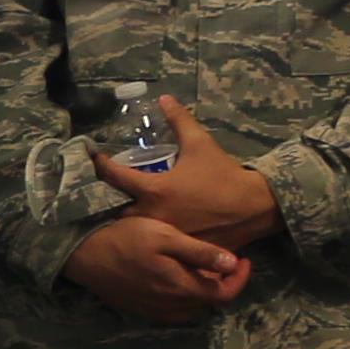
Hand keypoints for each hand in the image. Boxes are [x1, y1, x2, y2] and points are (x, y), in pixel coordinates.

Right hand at [67, 212, 253, 322]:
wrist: (82, 254)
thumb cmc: (125, 237)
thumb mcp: (166, 237)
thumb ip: (201, 252)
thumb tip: (232, 263)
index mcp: (181, 287)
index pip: (224, 294)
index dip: (240, 279)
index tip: (243, 259)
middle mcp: (169, 306)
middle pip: (208, 304)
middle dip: (221, 284)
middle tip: (221, 260)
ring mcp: (152, 310)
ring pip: (189, 309)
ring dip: (201, 293)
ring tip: (200, 270)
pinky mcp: (138, 309)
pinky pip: (170, 311)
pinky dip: (182, 298)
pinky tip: (175, 279)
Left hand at [87, 95, 277, 247]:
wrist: (254, 206)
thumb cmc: (224, 174)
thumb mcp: (201, 143)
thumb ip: (179, 120)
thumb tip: (164, 98)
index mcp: (154, 190)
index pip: (115, 177)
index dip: (101, 166)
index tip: (95, 159)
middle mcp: (153, 216)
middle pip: (116, 212)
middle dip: (108, 203)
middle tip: (103, 192)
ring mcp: (163, 236)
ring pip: (132, 231)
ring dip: (124, 221)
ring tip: (118, 212)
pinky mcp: (174, 250)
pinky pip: (151, 245)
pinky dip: (144, 238)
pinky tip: (141, 232)